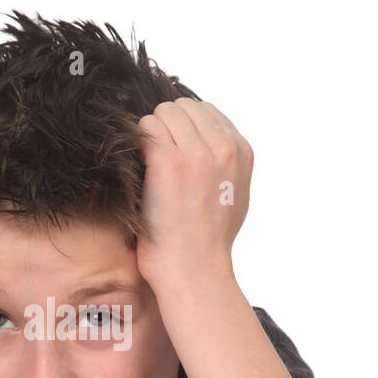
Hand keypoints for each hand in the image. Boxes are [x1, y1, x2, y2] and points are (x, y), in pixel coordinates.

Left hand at [134, 98, 252, 288]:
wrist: (194, 270)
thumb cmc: (210, 242)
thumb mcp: (236, 195)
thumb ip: (228, 164)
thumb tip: (212, 144)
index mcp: (242, 151)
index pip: (206, 111)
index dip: (184, 128)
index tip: (173, 150)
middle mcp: (223, 147)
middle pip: (182, 108)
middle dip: (166, 127)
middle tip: (155, 159)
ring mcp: (195, 152)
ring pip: (161, 114)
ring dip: (149, 135)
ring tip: (147, 167)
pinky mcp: (167, 161)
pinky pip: (144, 129)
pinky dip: (135, 144)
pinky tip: (136, 168)